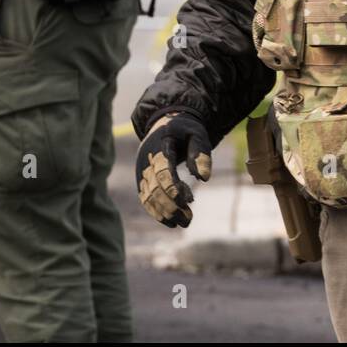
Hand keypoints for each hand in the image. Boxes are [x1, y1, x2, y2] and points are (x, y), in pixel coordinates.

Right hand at [135, 112, 212, 227]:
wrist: (166, 124)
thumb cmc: (185, 131)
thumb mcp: (197, 135)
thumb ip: (200, 154)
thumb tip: (204, 178)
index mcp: (161, 145)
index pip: (163, 169)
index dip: (173, 187)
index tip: (187, 201)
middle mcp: (147, 159)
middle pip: (154, 186)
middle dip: (170, 205)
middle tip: (188, 219)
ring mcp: (142, 170)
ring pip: (148, 195)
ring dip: (164, 212)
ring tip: (184, 222)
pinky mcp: (142, 179)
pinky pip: (145, 198)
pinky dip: (156, 212)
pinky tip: (170, 222)